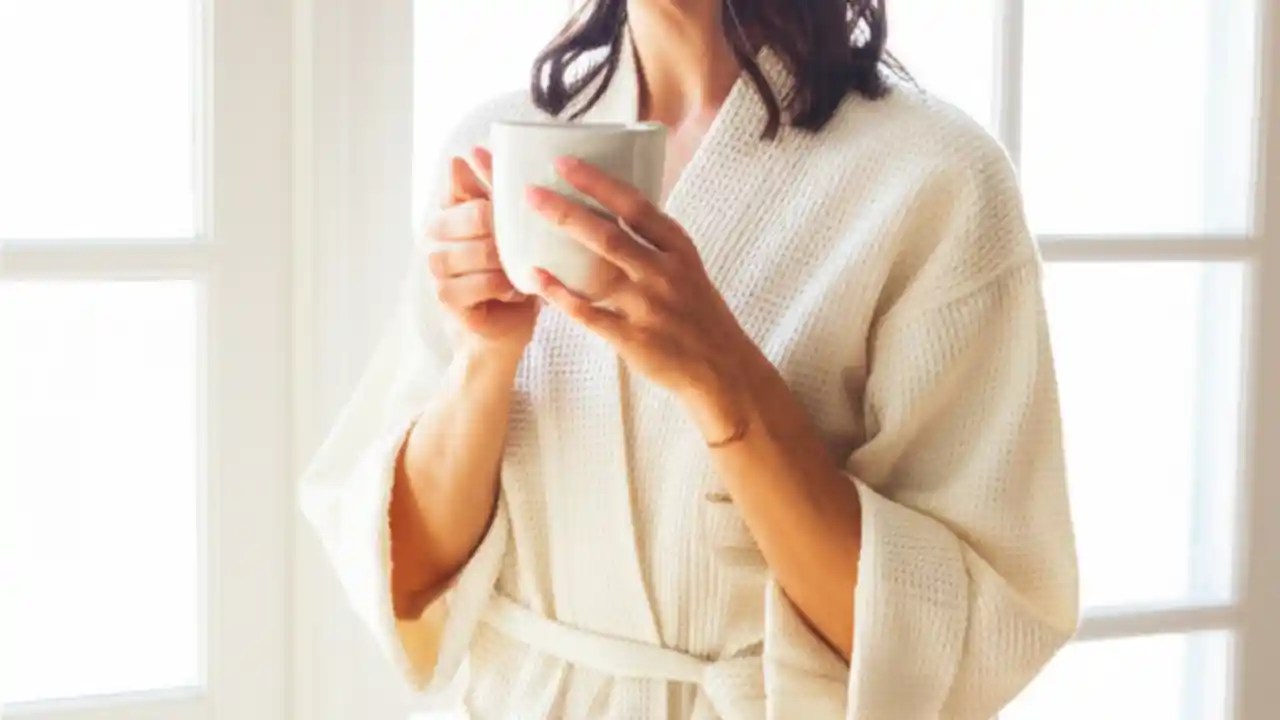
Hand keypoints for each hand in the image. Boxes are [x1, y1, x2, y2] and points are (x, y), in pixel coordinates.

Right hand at [426, 147, 538, 354]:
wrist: (503, 330)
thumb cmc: (508, 274)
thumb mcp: (506, 230)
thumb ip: (492, 193)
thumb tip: (469, 151)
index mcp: (446, 212)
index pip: (461, 185)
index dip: (492, 187)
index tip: (523, 193)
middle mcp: (433, 237)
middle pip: (473, 215)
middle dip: (505, 228)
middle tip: (527, 241)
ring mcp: (435, 269)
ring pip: (477, 251)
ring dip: (506, 260)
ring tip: (522, 267)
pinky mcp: (445, 298)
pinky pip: (480, 283)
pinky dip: (504, 286)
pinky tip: (516, 290)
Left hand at [526, 157, 762, 436]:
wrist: (723, 370)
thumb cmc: (700, 315)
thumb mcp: (688, 269)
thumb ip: (655, 243)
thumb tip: (613, 207)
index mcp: (679, 250)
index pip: (636, 207)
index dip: (598, 183)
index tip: (565, 163)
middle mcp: (664, 274)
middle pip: (609, 234)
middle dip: (566, 210)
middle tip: (531, 192)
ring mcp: (648, 308)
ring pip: (596, 271)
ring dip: (559, 245)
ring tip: (523, 227)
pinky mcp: (633, 339)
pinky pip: (588, 313)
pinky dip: (559, 294)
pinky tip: (534, 278)